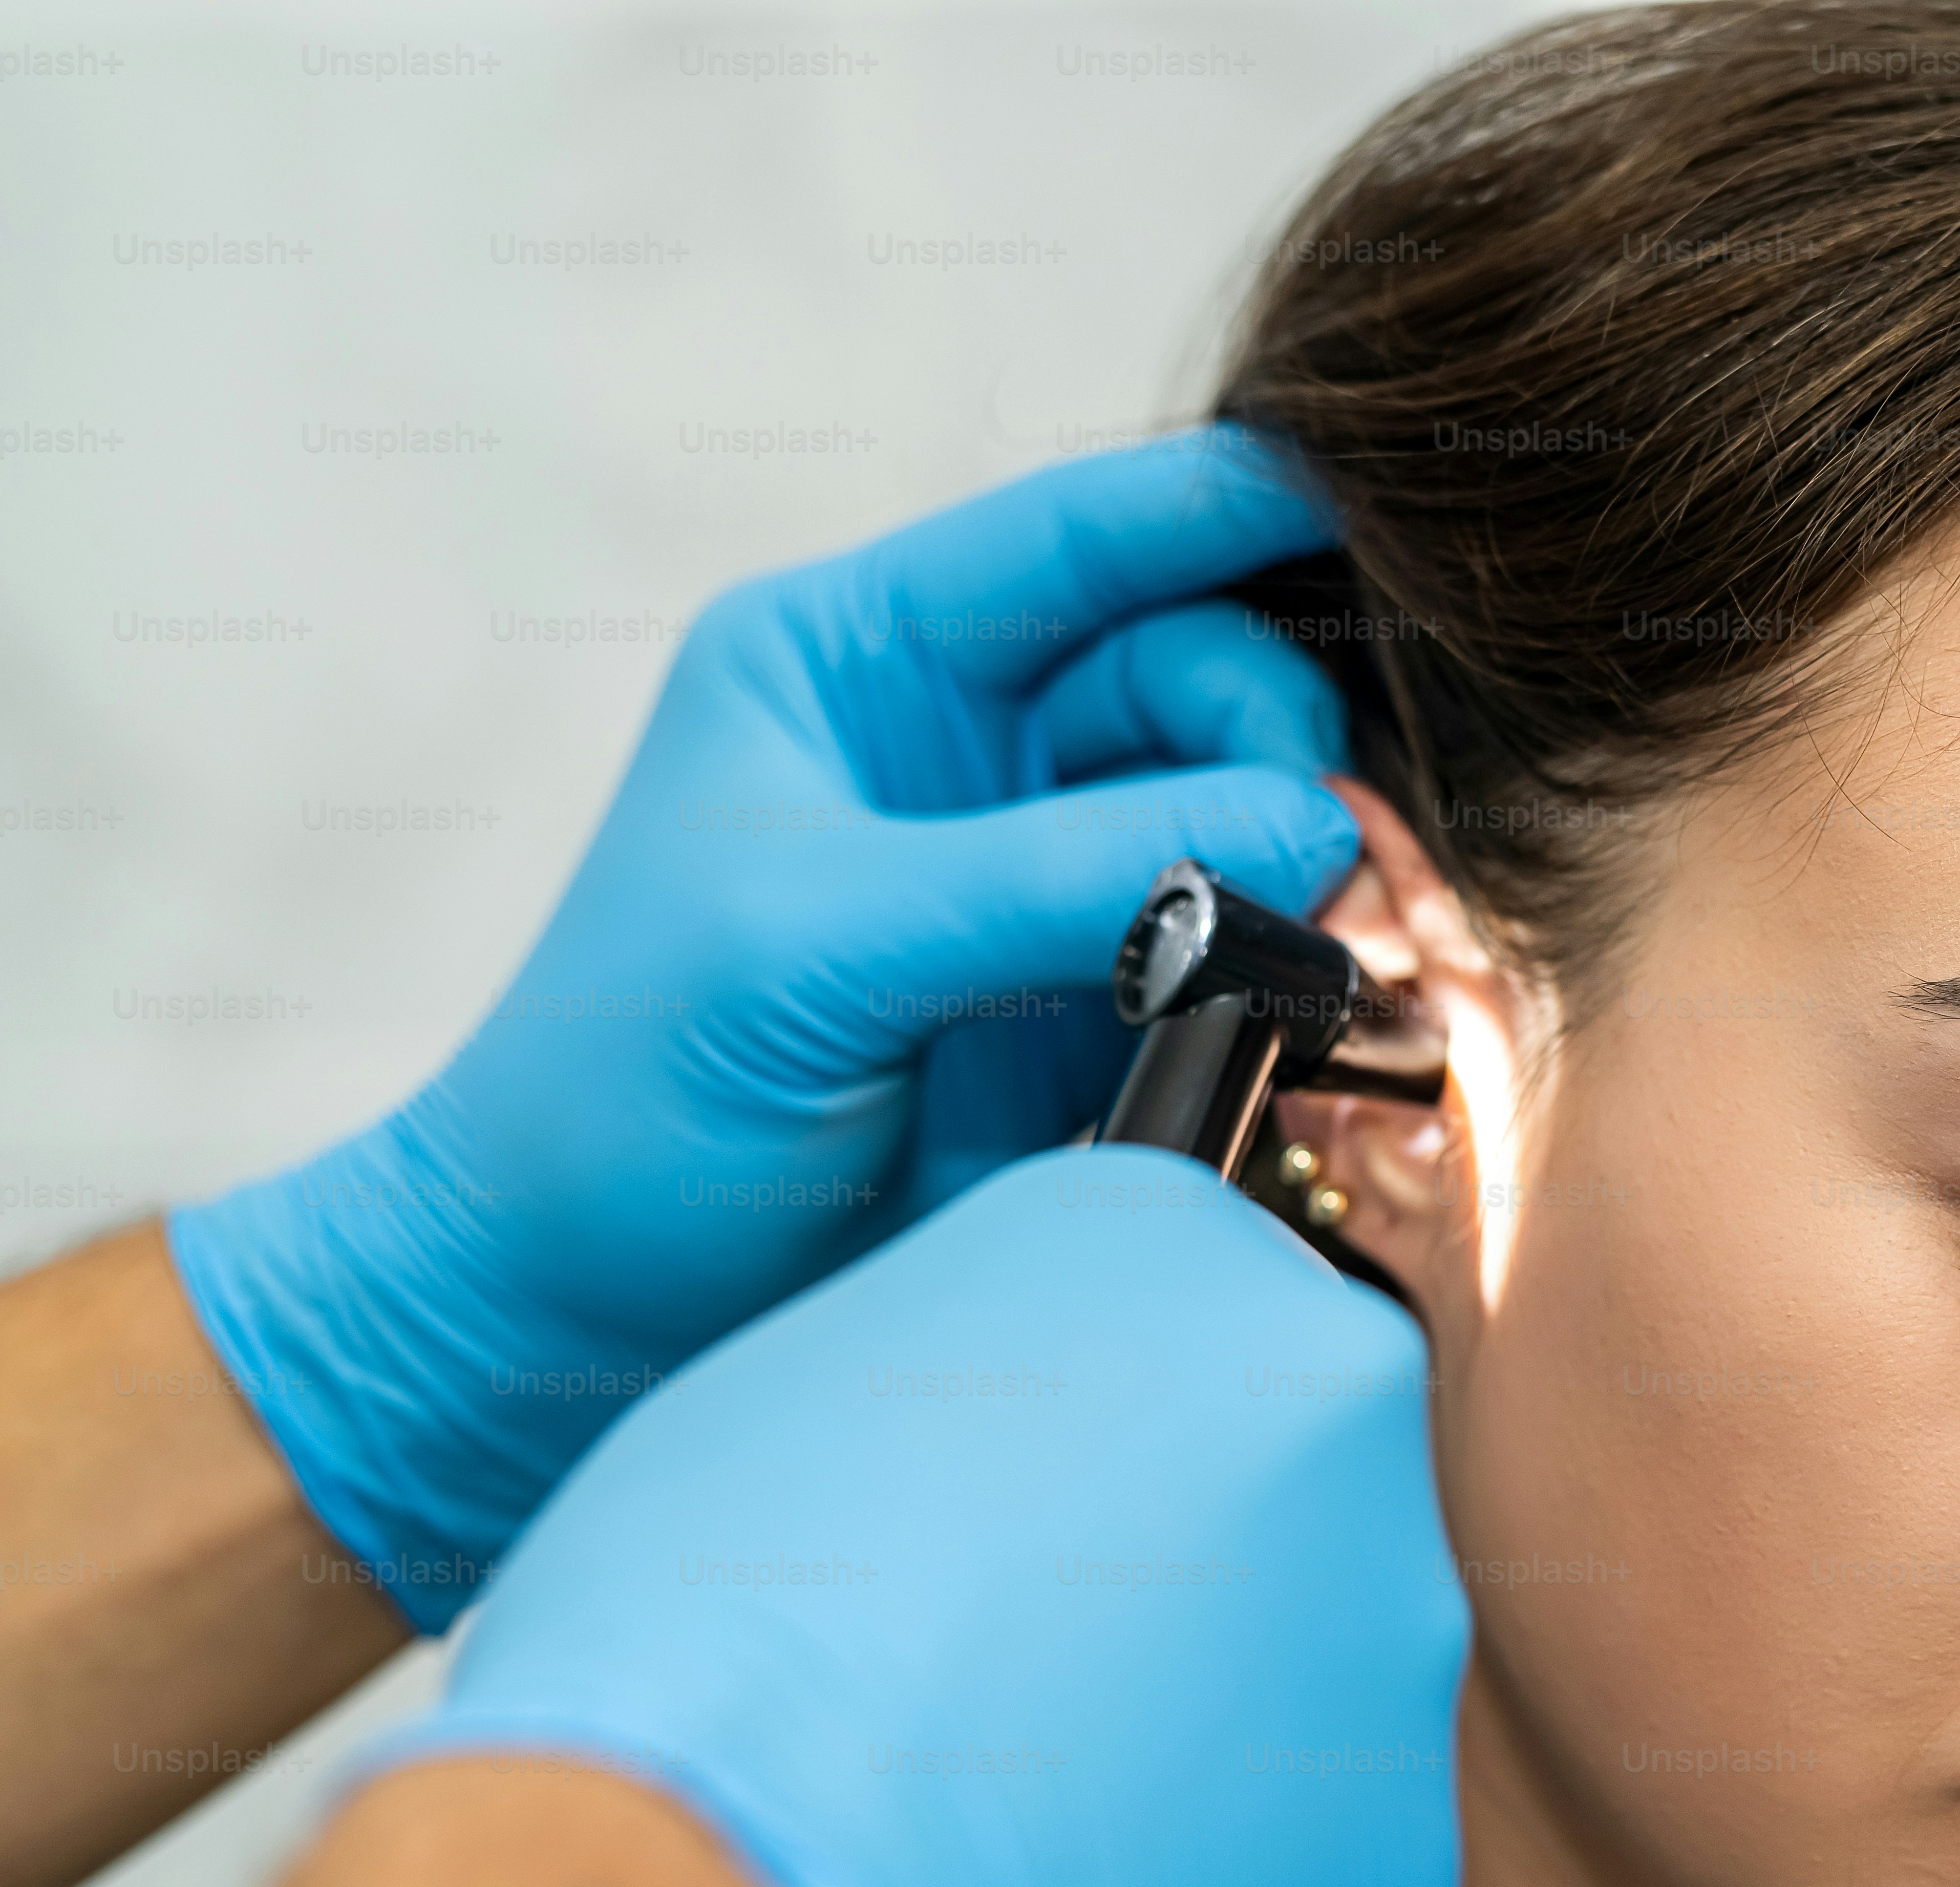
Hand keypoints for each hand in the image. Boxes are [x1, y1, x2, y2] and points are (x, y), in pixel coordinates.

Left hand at [169, 425, 1354, 1625]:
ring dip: (1299, 852)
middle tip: (1311, 855)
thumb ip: (1058, 877)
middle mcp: (962, 748)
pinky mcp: (1095, 1012)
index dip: (1221, 504)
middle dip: (1274, 741)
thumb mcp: (818, 946)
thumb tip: (1300, 826)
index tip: (1375, 493)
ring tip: (1323, 931)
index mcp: (857, 661)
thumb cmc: (626, 1099)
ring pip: (1240, 804)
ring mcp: (1040, 880)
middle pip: (1193, 672)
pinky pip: (1242, 941)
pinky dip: (1294, 956)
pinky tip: (1326, 987)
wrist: (584, 1320)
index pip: (1073, 538)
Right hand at [347, 1144, 1468, 1886]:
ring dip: (1192, 1747)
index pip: (1170, 1317)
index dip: (1079, 1445)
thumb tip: (995, 1478)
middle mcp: (1332, 1399)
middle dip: (1173, 1586)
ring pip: (1306, 1687)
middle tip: (1012, 1678)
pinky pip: (1313, 1873)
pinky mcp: (1402, 1847)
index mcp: (1167, 1243)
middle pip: (1273, 1492)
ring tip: (1014, 1818)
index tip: (1010, 1521)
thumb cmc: (704, 1636)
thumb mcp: (801, 1403)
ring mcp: (1393, 1629)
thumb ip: (968, 1397)